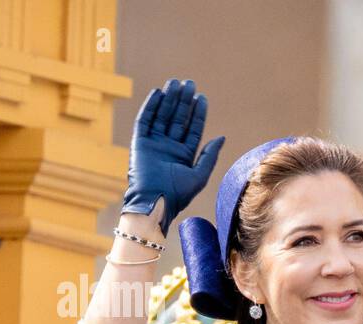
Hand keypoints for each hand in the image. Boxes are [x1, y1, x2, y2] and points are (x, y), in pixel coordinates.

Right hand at [121, 78, 224, 235]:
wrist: (155, 201)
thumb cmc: (178, 193)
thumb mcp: (199, 175)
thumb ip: (210, 155)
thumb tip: (222, 137)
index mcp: (185, 155)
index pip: (193, 129)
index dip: (197, 113)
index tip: (202, 97)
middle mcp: (170, 147)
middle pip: (178, 118)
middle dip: (183, 101)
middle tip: (189, 83)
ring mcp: (155, 144)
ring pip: (163, 116)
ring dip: (169, 100)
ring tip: (175, 83)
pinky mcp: (140, 142)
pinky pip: (145, 120)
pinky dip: (151, 106)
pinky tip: (158, 93)